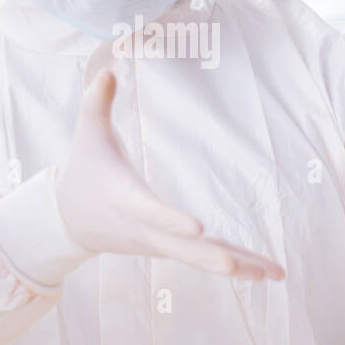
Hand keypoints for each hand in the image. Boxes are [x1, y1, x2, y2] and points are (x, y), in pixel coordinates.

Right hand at [55, 69, 285, 281]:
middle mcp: (146, 228)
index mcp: (127, 200)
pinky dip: (237, 263)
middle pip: (181, 248)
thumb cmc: (85, 170)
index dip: (171, 219)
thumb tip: (110, 70)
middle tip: (236, 267)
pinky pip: (206, 257)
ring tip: (274, 274)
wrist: (70, 219)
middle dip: (209, 258)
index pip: (151, 211)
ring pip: (201, 258)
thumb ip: (97, 102)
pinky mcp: (170, 247)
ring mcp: (160, 242)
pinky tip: (265, 271)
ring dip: (238, 266)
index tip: (196, 227)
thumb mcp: (86, 134)